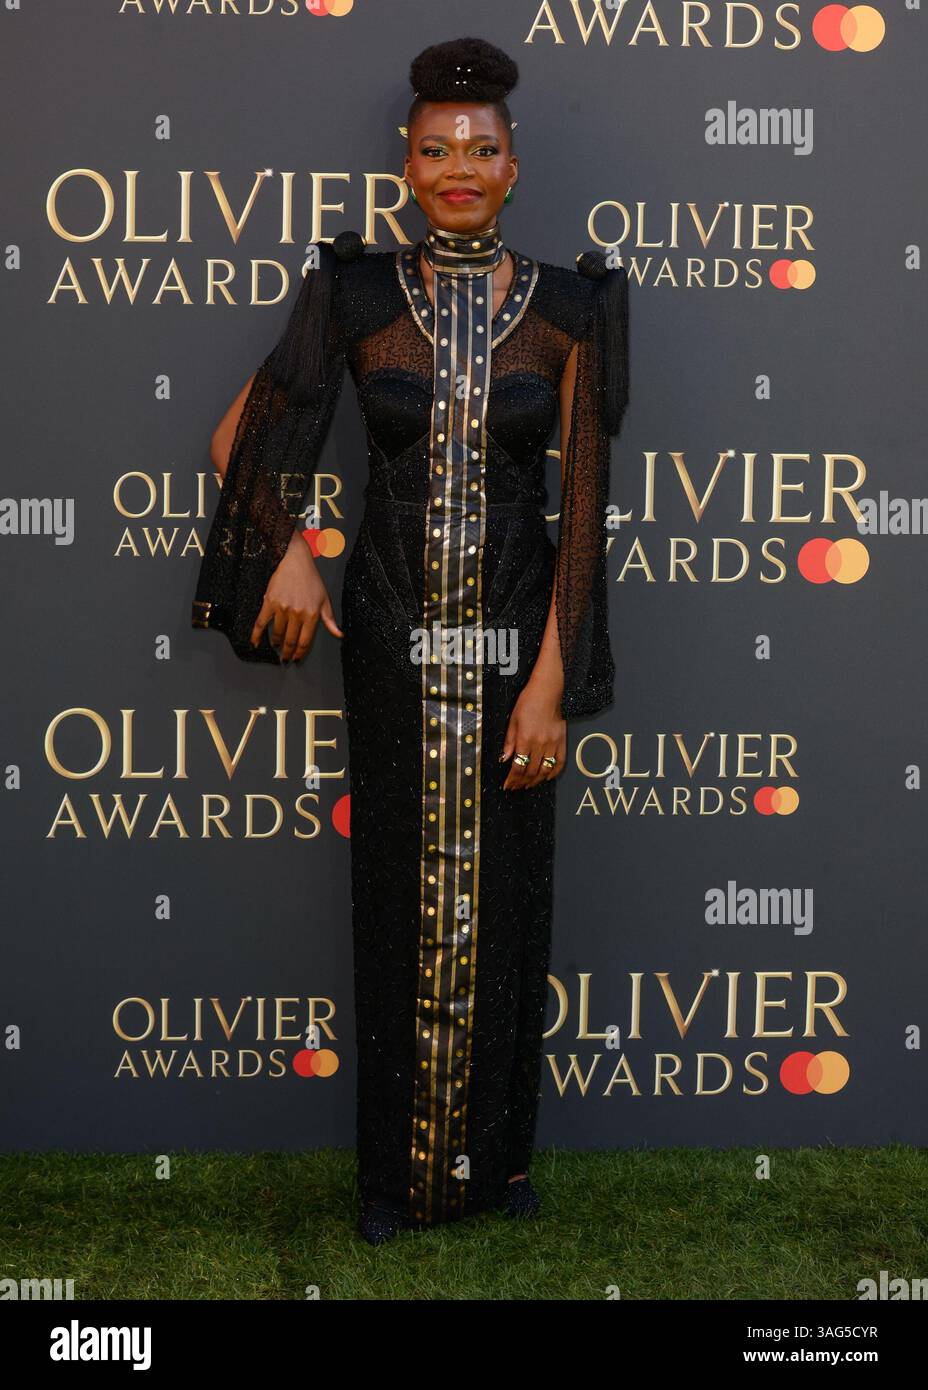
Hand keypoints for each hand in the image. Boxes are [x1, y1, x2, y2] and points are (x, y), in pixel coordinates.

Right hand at [250, 530, 342, 662]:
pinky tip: (256, 643)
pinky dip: (257, 635)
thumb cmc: (311, 579)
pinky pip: (261, 623)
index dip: (300, 653)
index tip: (297, 659)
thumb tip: (339, 635)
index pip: (305, 641)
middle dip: (288, 652)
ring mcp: (282, 608)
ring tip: (277, 647)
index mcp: (311, 614)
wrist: (294, 561)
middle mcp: (297, 613)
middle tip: (286, 659)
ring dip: (277, 644)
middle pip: (291, 640)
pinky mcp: (269, 602)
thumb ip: (330, 620)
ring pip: (278, 634)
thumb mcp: (325, 599)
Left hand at [499, 677, 566, 790]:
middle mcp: (540, 744)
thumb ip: (509, 742)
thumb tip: (504, 759)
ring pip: (545, 771)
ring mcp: (553, 744)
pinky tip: (546, 777)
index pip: (518, 767)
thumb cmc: (528, 702)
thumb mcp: (513, 720)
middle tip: (515, 788)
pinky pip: (560, 762)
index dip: (512, 780)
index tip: (507, 785)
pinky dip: (553, 773)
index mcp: (525, 739)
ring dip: (535, 781)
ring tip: (527, 785)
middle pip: (531, 771)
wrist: (547, 691)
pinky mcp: (562, 741)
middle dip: (521, 783)